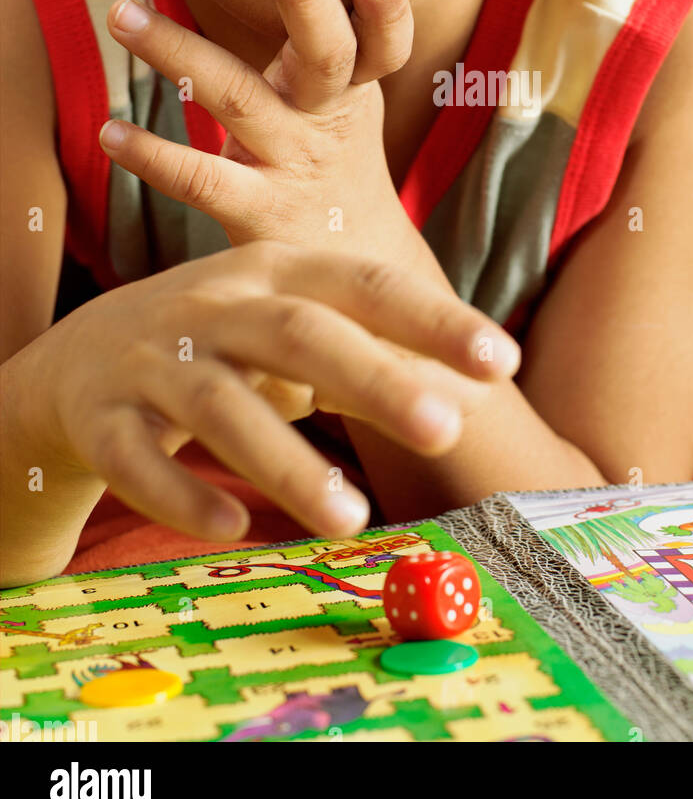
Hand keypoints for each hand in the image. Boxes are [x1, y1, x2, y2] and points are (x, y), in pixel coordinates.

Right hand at [29, 240, 520, 542]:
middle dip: (373, 378)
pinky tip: (232, 528)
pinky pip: (137, 458)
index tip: (503, 360)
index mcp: (275, 269)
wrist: (84, 353)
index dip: (433, 318)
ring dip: (286, 462)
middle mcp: (215, 304)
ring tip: (352, 517)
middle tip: (445, 429)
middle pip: (297, 333)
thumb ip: (376, 354)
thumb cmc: (226, 339)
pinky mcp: (104, 418)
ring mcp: (154, 359)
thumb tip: (473, 396)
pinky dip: (181, 494)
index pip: (363, 283)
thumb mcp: (296, 327)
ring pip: (219, 405)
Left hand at [98, 0, 413, 251]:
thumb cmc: (336, 159)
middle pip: (328, 53)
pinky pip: (200, 179)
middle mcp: (328, 121)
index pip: (384, 43)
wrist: (352, 263)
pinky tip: (111, 132)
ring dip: (177, 50)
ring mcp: (292, 165)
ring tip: (121, 13)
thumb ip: (332, 37)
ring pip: (237, 99)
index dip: (387, 9)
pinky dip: (153, 154)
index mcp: (355, 89)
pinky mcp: (257, 212)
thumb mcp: (349, 99)